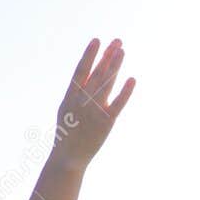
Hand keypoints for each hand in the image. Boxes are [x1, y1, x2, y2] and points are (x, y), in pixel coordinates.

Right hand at [51, 38, 134, 164]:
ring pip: (106, 83)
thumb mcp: (67, 110)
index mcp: (69, 98)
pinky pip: (118, 103)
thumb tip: (94, 75)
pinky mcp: (106, 122)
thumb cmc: (68, 133)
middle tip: (117, 41)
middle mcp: (81, 102)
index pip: (80, 72)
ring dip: (115, 66)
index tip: (97, 40)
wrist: (67, 158)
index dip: (89, 55)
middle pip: (96, 74)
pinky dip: (125, 91)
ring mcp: (93, 111)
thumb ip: (80, 93)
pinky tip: (132, 79)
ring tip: (122, 51)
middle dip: (107, 56)